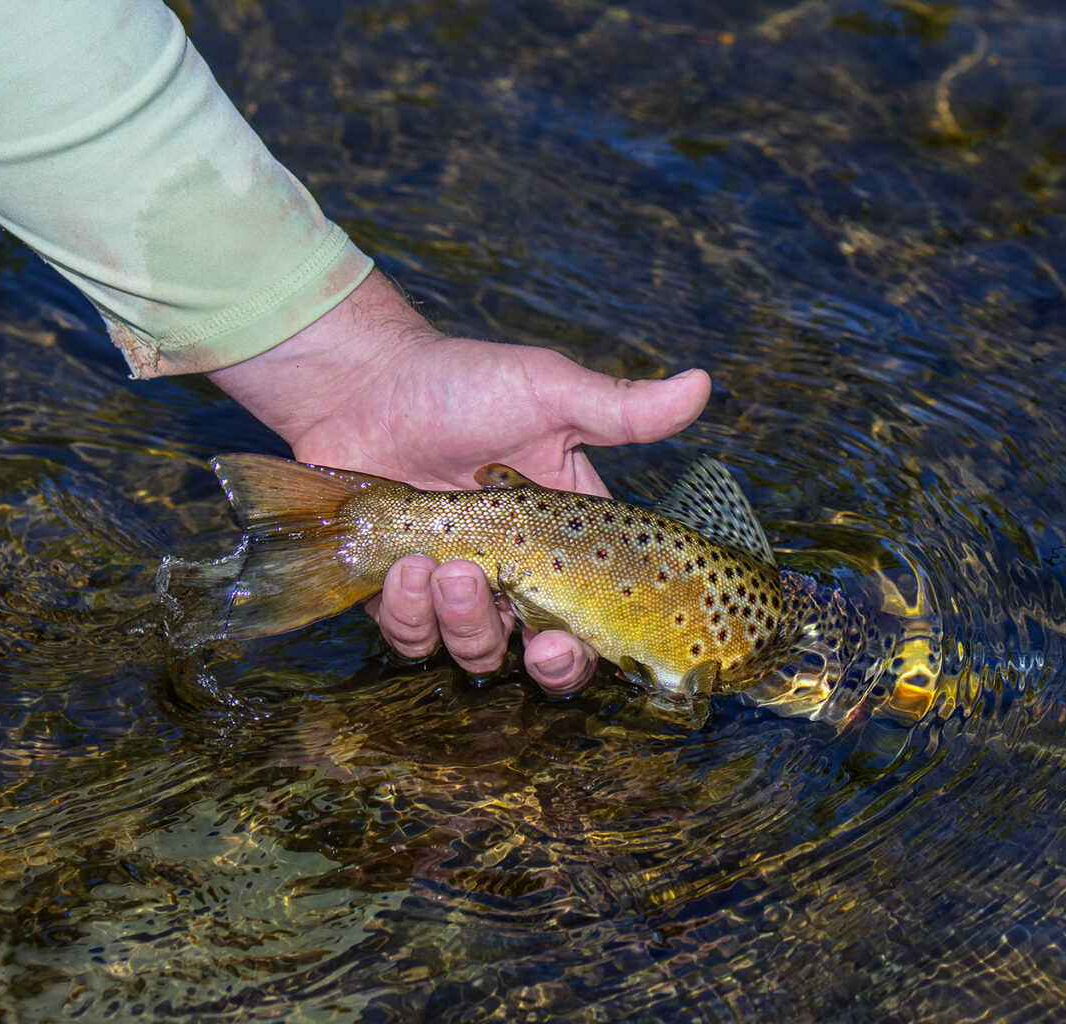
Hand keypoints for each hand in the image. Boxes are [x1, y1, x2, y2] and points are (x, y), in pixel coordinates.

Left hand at [208, 271, 711, 694]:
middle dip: (552, 666)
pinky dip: (412, 614)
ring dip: (469, 623)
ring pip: (480, 650)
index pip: (604, 606)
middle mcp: (519, 572)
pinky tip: (407, 568)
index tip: (599, 638)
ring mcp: (459, 588)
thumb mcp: (550, 393)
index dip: (606, 640)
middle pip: (551, 654)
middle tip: (541, 644)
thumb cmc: (460, 382)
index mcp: (568, 534)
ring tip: (451, 567)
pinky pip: (413, 637)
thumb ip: (623, 409)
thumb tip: (702, 384)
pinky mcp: (400, 595)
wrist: (363, 383)